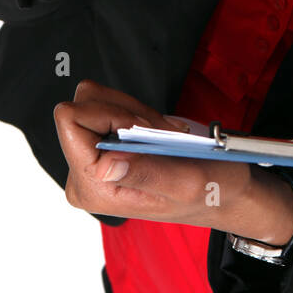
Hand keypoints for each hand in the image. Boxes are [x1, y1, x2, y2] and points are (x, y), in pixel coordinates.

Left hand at [53, 79, 254, 229]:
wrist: (220, 192)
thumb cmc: (207, 192)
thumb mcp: (186, 185)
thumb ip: (144, 174)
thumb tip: (102, 167)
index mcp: (94, 189)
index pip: (71, 121)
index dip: (111, 112)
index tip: (145, 128)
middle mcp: (83, 175)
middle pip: (82, 106)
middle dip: (125, 109)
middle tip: (160, 131)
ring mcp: (90, 159)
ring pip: (93, 100)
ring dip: (133, 109)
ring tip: (162, 132)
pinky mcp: (101, 145)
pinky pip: (105, 104)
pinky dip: (135, 110)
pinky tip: (157, 131)